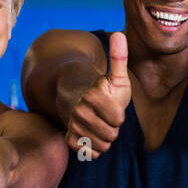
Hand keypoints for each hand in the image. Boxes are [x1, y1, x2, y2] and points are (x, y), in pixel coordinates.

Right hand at [65, 30, 130, 156]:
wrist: (78, 99)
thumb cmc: (104, 89)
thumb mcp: (116, 76)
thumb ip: (119, 58)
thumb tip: (119, 33)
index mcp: (93, 94)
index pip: (118, 119)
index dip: (119, 115)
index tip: (112, 106)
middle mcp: (80, 110)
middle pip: (111, 135)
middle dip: (113, 128)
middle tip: (106, 117)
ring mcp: (72, 125)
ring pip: (102, 146)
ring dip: (105, 139)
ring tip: (100, 125)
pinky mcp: (69, 138)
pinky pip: (90, 154)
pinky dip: (94, 148)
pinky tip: (91, 135)